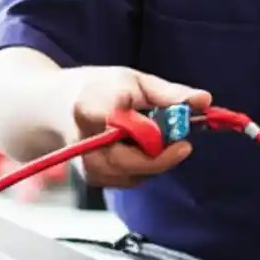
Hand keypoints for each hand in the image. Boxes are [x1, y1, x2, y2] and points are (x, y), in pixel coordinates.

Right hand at [63, 66, 211, 188]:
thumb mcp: (133, 80)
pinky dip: (144, 167)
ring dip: (156, 159)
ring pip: (138, 174)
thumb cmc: (97, 88)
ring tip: (153, 138)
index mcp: (91, 108)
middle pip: (135, 162)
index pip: (127, 130)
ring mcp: (87, 164)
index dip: (158, 138)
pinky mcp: (93, 179)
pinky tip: (138, 149)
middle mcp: (84, 142)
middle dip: (165, 154)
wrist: (54, 107)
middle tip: (183, 141)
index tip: (183, 139)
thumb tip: (205, 100)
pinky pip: (132, 179)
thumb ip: (169, 93)